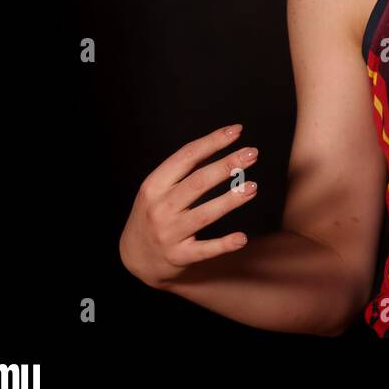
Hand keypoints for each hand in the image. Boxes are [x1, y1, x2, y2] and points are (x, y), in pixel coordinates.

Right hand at [119, 124, 259, 288]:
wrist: (135, 258)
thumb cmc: (153, 214)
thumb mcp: (157, 189)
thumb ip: (183, 169)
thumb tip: (219, 141)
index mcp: (154, 185)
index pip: (186, 157)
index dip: (213, 142)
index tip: (236, 131)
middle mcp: (160, 208)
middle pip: (198, 182)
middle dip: (227, 165)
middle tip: (252, 153)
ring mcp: (169, 233)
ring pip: (204, 214)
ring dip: (230, 200)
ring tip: (253, 187)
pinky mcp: (179, 256)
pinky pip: (205, 250)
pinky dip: (224, 244)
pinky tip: (242, 238)